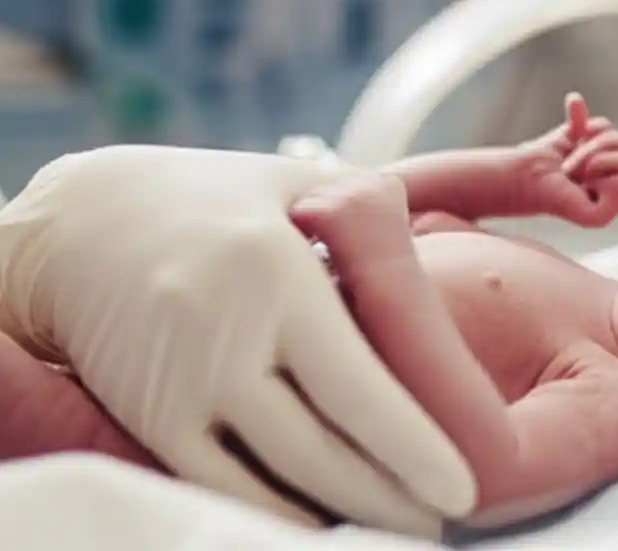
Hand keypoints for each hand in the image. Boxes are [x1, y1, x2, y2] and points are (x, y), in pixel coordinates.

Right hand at [0, 146, 474, 537]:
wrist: (75, 224)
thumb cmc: (206, 198)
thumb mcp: (290, 182)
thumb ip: (366, 212)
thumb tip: (438, 240)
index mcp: (275, 271)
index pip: (356, 383)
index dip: (413, 445)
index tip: (461, 488)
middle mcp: (226, 333)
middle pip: (322, 448)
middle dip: (391, 497)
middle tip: (443, 519)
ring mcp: (182, 384)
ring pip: (274, 478)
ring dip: (343, 513)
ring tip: (400, 525)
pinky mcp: (149, 416)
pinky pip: (216, 485)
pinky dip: (270, 512)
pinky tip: (318, 522)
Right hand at [516, 93, 617, 226]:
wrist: (527, 177)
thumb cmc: (556, 200)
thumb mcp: (591, 216)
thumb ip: (616, 205)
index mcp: (613, 193)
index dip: (617, 183)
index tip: (591, 188)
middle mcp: (608, 171)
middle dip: (600, 165)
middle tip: (574, 176)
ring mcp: (595, 150)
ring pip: (614, 137)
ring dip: (590, 147)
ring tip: (568, 161)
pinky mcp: (578, 131)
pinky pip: (592, 117)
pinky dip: (581, 110)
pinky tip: (574, 101)